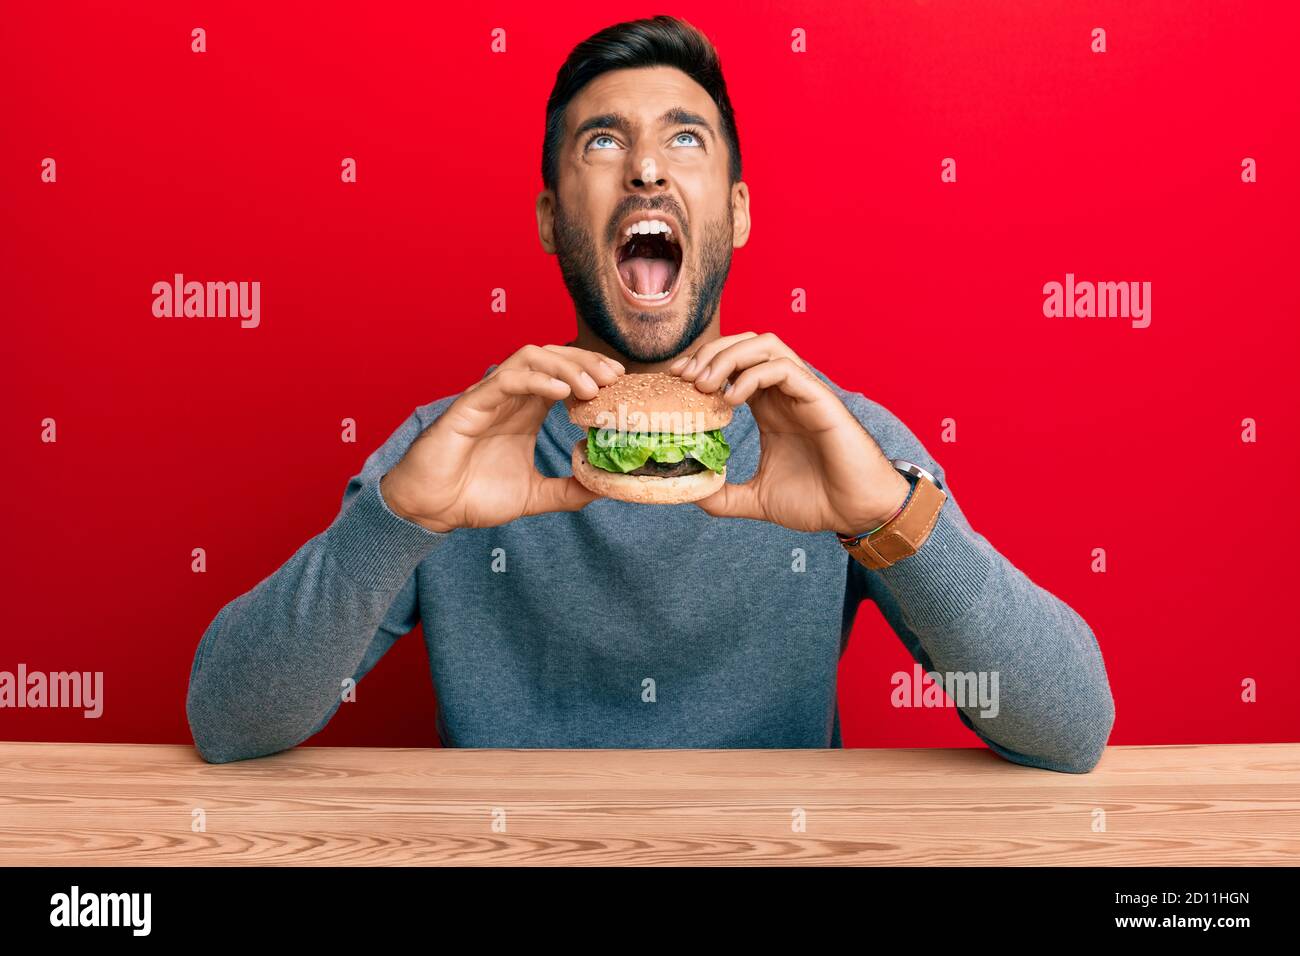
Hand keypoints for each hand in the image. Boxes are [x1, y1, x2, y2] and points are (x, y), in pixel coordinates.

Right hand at [380, 345, 623, 531]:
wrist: (431, 510)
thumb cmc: (474, 496)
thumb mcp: (535, 496)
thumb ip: (568, 490)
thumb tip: (604, 487)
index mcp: (527, 411)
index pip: (565, 375)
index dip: (594, 372)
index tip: (621, 385)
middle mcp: (511, 397)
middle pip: (553, 357)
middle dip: (586, 361)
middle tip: (614, 379)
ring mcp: (490, 397)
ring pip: (530, 358)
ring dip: (565, 366)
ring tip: (591, 387)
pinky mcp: (470, 406)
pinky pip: (505, 380)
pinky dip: (535, 380)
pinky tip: (560, 392)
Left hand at [669, 332, 909, 534]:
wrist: (856, 512)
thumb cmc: (816, 501)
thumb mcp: (757, 499)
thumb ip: (724, 496)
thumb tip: (692, 494)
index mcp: (769, 407)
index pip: (732, 365)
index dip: (701, 365)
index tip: (675, 381)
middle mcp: (784, 393)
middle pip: (744, 344)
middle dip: (710, 353)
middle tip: (685, 379)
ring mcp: (802, 392)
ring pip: (764, 346)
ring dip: (728, 357)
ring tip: (705, 385)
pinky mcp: (819, 399)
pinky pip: (784, 368)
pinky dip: (753, 374)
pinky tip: (732, 400)